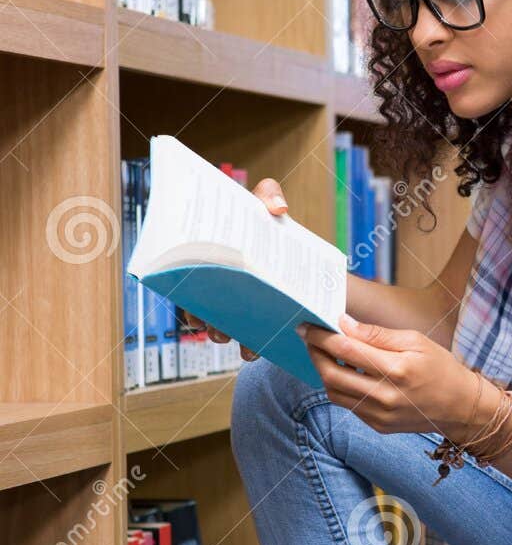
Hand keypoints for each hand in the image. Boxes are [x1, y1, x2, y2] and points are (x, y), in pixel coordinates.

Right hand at [180, 176, 288, 360]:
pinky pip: (243, 334)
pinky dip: (247, 344)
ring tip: (237, 343)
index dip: (184, 289)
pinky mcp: (249, 313)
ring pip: (218, 322)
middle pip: (199, 304)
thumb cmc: (268, 221)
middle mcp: (213, 279)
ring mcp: (229, 298)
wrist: (294, 244)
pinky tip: (254, 351)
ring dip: (224, 334)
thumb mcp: (267, 202)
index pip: (186, 273)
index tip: (190, 304)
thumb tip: (277, 209)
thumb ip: (269, 193)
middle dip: (205, 320)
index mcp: (210, 253)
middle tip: (216, 329)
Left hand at [300, 313, 482, 436]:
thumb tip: (343, 324)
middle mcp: (386, 396)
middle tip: (311, 339)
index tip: (307, 326)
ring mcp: (380, 415)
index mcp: (397, 369)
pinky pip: (348, 404)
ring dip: (324, 371)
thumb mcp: (415, 341)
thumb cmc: (440, 368)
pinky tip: (347, 372)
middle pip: (332, 375)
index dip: (321, 337)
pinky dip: (340, 387)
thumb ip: (377, 334)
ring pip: (334, 392)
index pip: (346, 350)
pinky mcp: (377, 426)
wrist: (460, 407)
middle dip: (315, 354)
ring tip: (327, 354)